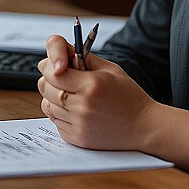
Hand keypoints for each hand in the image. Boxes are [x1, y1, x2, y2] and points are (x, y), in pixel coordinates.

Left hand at [38, 35, 156, 151]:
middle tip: (59, 75)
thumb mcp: (111, 69)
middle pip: (46, 88)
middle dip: (49, 79)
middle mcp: (82, 106)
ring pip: (47, 105)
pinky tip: (74, 108)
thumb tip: (64, 50)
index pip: (54, 72)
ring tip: (69, 93)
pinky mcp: (77, 138)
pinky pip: (55, 122)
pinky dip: (60, 113)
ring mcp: (79, 124)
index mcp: (91, 84)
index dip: (49, 65)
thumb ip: (85, 58)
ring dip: (53, 96)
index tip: (52, 63)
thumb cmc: (129, 96)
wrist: (143, 126)